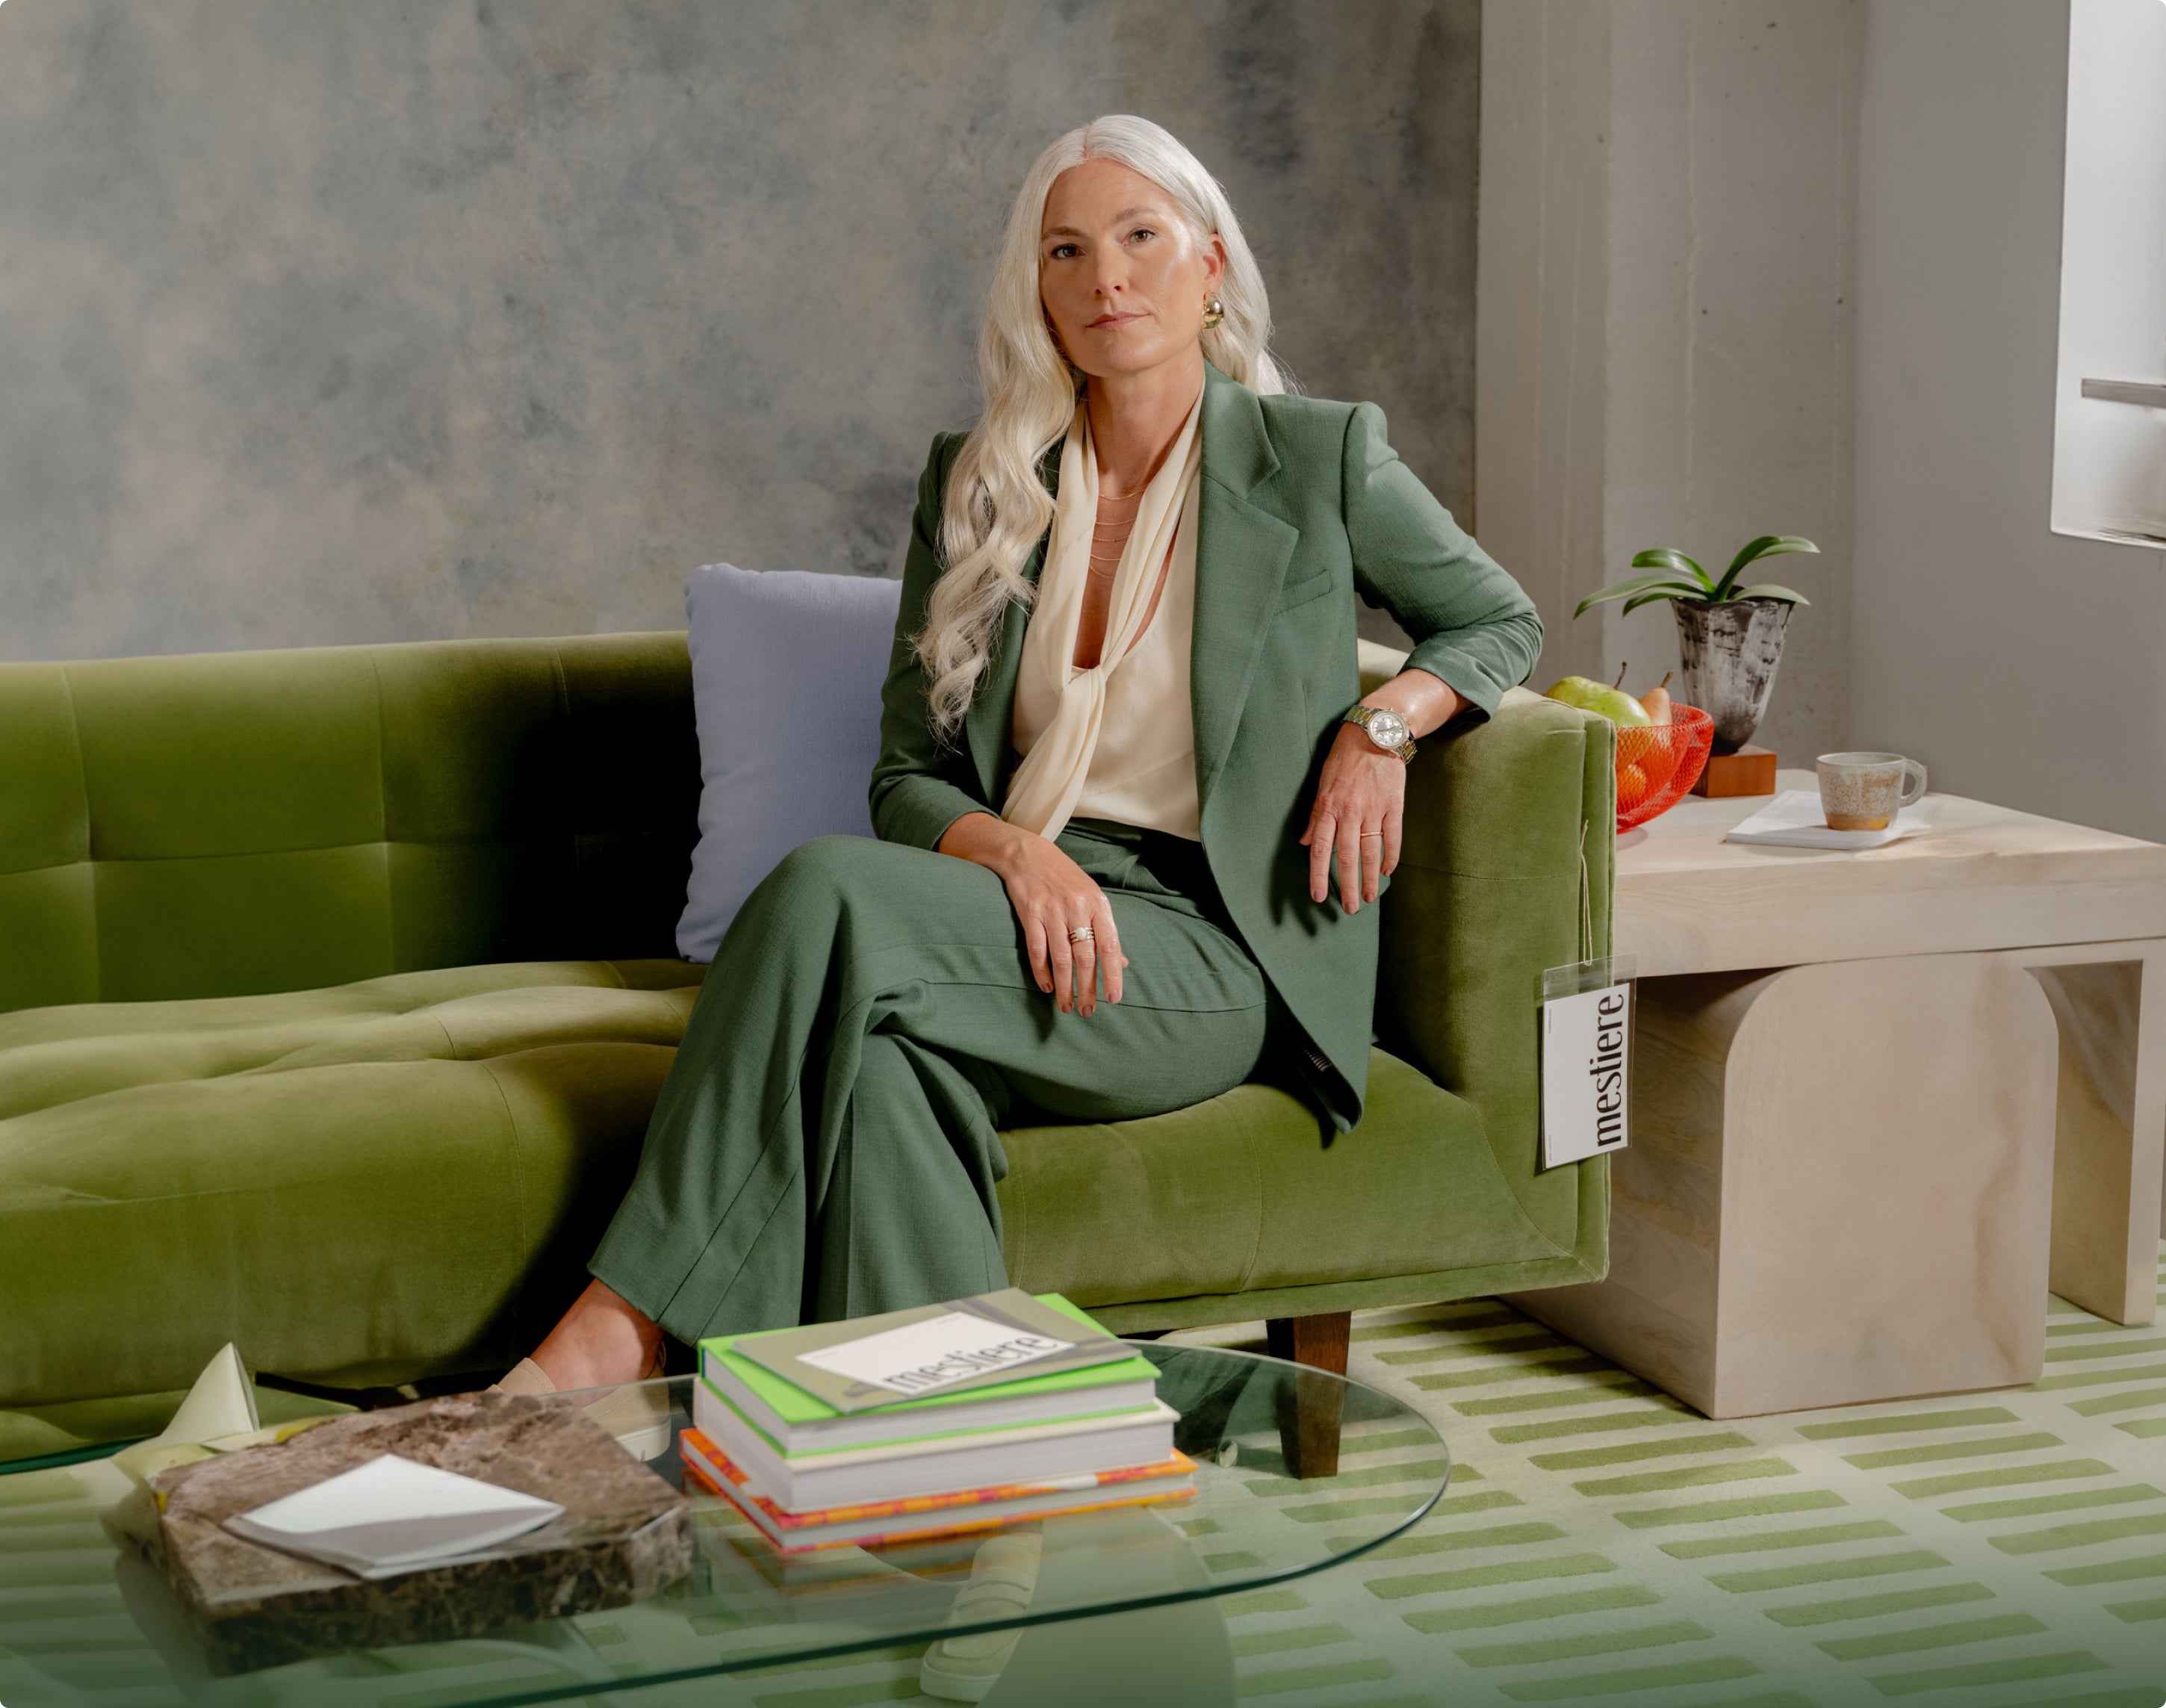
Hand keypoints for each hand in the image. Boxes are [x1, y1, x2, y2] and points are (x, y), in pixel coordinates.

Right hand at [936, 813, 1126, 1014]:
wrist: (1028, 854)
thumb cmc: (1064, 879)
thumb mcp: (1091, 898)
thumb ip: (1104, 930)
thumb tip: (1121, 963)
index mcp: (1098, 904)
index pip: (1110, 946)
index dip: (1113, 975)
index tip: (1114, 999)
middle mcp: (1077, 908)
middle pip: (1085, 957)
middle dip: (1087, 989)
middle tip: (1088, 1011)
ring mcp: (1052, 911)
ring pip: (1062, 958)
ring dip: (1065, 986)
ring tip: (1067, 1006)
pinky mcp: (1030, 913)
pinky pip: (1037, 949)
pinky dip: (1042, 971)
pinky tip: (1047, 986)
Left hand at [1300, 724, 1407, 912]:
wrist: (1375, 733)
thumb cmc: (1343, 758)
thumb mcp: (1321, 784)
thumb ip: (1315, 816)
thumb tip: (1306, 843)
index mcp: (1328, 807)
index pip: (1321, 849)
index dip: (1319, 875)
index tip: (1319, 896)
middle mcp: (1350, 812)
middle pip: (1347, 857)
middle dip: (1348, 886)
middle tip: (1350, 908)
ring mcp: (1374, 810)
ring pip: (1371, 852)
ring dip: (1370, 878)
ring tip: (1369, 897)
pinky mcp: (1394, 805)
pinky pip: (1393, 837)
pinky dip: (1391, 856)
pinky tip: (1388, 872)